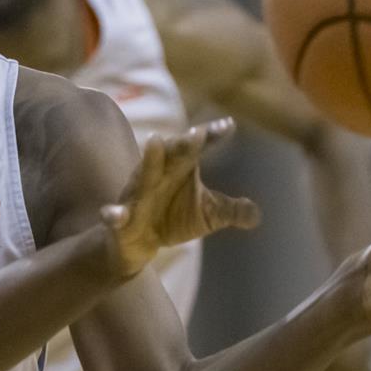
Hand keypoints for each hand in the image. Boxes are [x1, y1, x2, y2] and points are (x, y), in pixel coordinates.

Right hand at [103, 118, 260, 279]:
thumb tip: (256, 215)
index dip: (210, 136)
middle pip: (169, 154)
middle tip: (196, 133)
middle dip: (181, 142)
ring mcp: (137, 197)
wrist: (137, 245)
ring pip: (142, 176)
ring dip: (149, 159)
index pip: (196, 148)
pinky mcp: (121, 220)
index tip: (228, 125)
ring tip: (154, 140)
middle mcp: (156, 177)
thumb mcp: (208, 216)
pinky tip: (114, 214)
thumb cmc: (173, 219)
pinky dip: (114, 214)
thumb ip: (232, 211)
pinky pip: (116, 215)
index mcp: (179, 169)